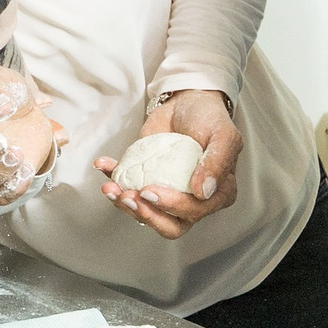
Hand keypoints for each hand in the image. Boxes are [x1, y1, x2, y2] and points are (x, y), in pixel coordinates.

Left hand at [95, 89, 240, 239]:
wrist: (188, 102)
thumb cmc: (210, 119)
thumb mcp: (223, 135)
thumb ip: (218, 162)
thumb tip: (204, 192)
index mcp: (215, 195)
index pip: (193, 213)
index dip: (172, 206)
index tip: (151, 190)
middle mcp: (192, 200)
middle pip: (169, 225)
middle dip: (146, 215)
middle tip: (129, 197)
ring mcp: (167, 193)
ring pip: (146, 213)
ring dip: (124, 204)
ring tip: (111, 187)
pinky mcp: (146, 180)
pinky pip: (128, 188)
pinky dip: (113, 179)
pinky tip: (103, 166)